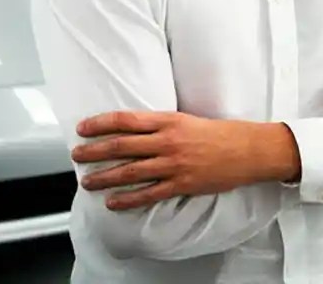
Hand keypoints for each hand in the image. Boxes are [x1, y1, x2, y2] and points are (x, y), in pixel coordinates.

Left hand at [70, 111, 299, 210]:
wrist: (247, 150)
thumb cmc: (216, 133)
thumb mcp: (185, 120)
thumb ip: (159, 125)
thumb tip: (130, 130)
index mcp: (167, 120)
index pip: (125, 120)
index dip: (100, 124)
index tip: (82, 128)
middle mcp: (167, 141)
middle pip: (121, 146)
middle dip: (94, 151)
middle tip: (75, 154)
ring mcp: (173, 164)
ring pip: (130, 171)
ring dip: (105, 177)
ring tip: (87, 182)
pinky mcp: (182, 184)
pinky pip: (148, 193)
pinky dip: (128, 199)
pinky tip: (112, 202)